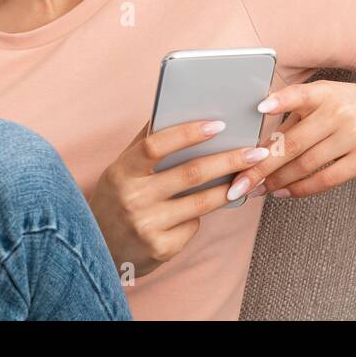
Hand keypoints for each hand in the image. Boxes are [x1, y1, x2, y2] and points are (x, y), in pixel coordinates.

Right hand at [89, 119, 269, 279]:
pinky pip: (194, 226)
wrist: (98, 251)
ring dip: (231, 186)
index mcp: (121, 172)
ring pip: (201, 202)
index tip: (219, 124)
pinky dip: (204, 213)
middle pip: (190, 174)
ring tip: (252, 173)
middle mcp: (132, 199)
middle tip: (257, 151)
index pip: (155, 146)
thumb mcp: (122, 169)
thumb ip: (146, 142)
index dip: (187, 133)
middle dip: (229, 160)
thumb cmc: (117, 199)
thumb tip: (175, 105)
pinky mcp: (161, 249)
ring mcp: (147, 226)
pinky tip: (209, 206)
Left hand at [228, 79, 355, 200]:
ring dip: (278, 181)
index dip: (280, 101)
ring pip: (306, 165)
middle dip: (262, 167)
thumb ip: (298, 113)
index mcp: (326, 92)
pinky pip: (327, 179)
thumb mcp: (328, 97)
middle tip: (239, 183)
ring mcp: (354, 136)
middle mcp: (339, 112)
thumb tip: (261, 142)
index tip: (259, 108)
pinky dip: (302, 189)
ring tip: (258, 190)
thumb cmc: (354, 106)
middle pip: (293, 143)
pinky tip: (284, 193)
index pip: (300, 94)